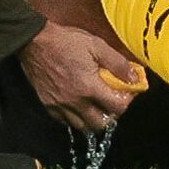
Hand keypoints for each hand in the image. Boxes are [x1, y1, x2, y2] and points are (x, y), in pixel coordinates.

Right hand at [17, 21, 142, 131]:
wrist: (34, 42)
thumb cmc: (66, 41)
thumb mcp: (97, 45)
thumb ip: (118, 63)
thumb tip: (134, 77)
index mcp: (89, 87)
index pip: (117, 107)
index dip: (126, 101)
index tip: (126, 93)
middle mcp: (75, 102)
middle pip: (101, 124)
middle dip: (111, 115)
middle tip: (111, 102)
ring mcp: (60, 106)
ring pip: (83, 127)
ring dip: (93, 119)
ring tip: (95, 105)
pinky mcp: (48, 106)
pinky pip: (66, 122)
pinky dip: (75, 118)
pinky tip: (79, 105)